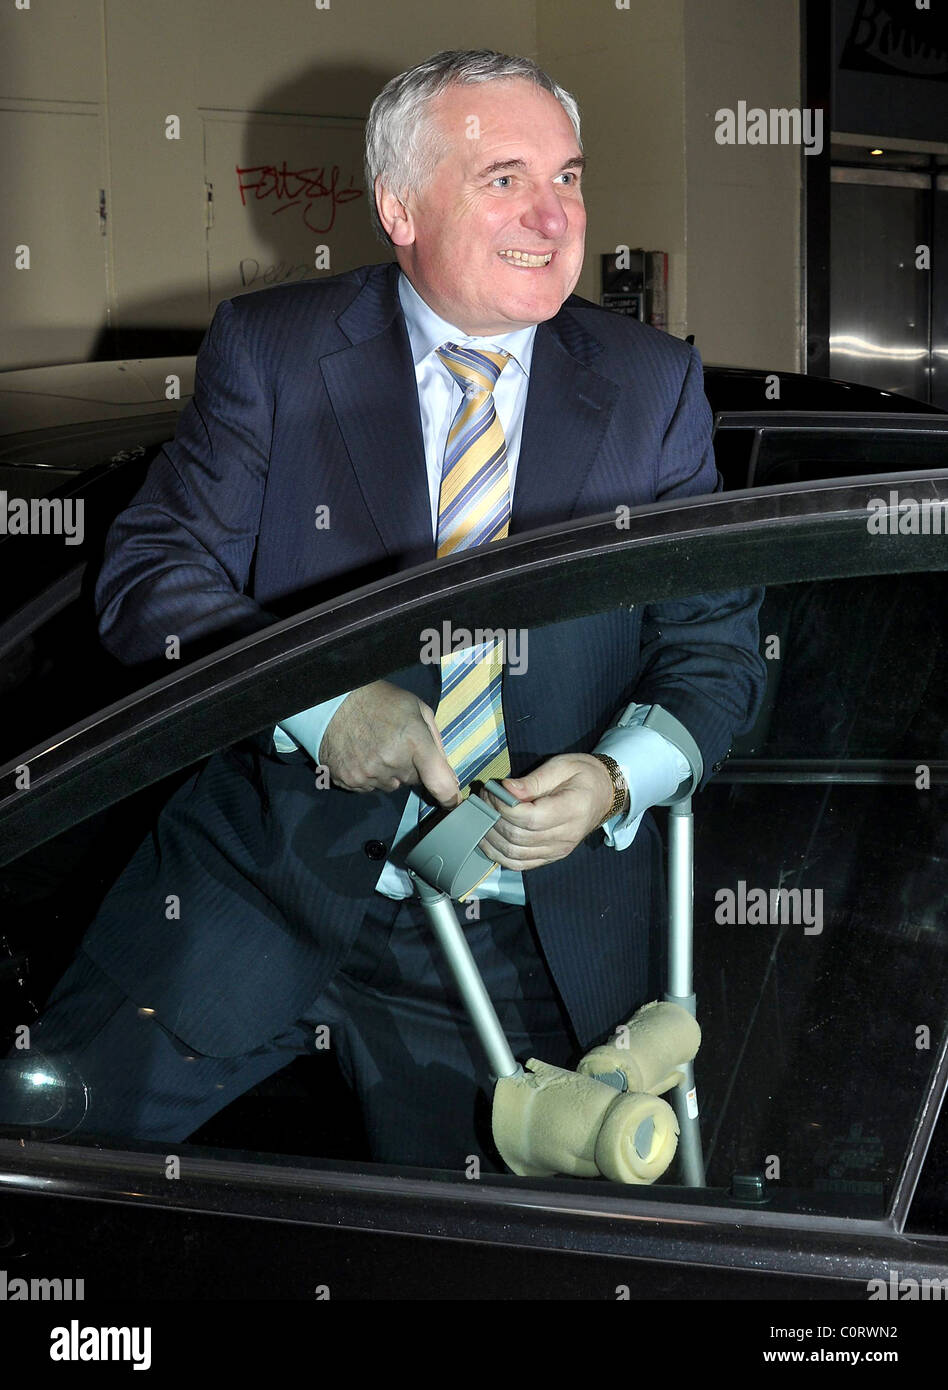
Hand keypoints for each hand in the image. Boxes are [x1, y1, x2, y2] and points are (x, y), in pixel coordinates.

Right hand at [319, 680, 460, 808]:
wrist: (333, 701)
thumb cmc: (381, 701)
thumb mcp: (418, 709)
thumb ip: (437, 743)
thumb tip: (450, 779)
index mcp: (413, 740)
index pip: (438, 782)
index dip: (448, 796)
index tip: (451, 801)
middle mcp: (391, 760)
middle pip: (413, 780)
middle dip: (410, 766)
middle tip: (396, 744)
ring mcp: (368, 773)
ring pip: (391, 786)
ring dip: (388, 772)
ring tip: (376, 746)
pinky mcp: (348, 780)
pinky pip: (369, 788)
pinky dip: (368, 775)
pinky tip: (362, 754)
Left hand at [477, 753, 619, 869]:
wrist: (604, 793)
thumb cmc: (583, 775)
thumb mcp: (561, 766)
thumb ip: (533, 780)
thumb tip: (505, 789)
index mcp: (573, 809)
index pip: (530, 818)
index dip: (503, 807)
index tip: (491, 791)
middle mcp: (567, 836)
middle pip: (519, 838)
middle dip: (493, 819)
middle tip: (482, 800)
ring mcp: (559, 850)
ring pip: (515, 855)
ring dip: (491, 838)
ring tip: (482, 817)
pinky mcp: (551, 856)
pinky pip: (520, 864)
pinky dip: (499, 854)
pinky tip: (488, 838)